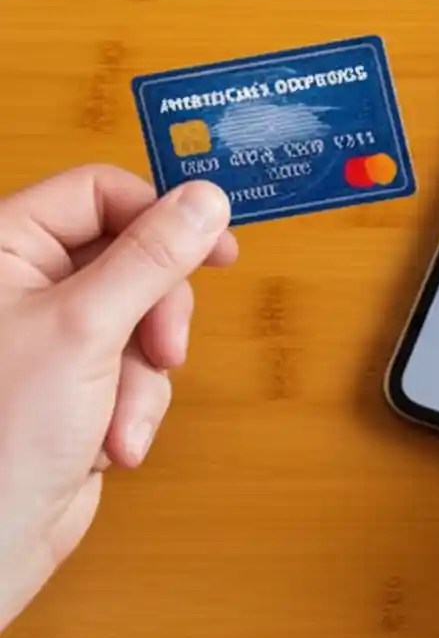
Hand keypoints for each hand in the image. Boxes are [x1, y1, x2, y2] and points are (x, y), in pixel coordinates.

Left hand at [0, 165, 236, 630]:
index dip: (162, 215)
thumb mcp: (87, 329)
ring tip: (116, 422)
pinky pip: (137, 370)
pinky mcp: (77, 383)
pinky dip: (135, 407)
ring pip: (143, 321)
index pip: (99, 194)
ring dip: (145, 377)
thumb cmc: (0, 434)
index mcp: (3, 248)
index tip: (218, 247)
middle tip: (164, 351)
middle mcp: (25, 285)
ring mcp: (53, 337)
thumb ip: (151, 258)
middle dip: (156, 317)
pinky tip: (108, 443)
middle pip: (132, 259)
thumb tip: (205, 201)